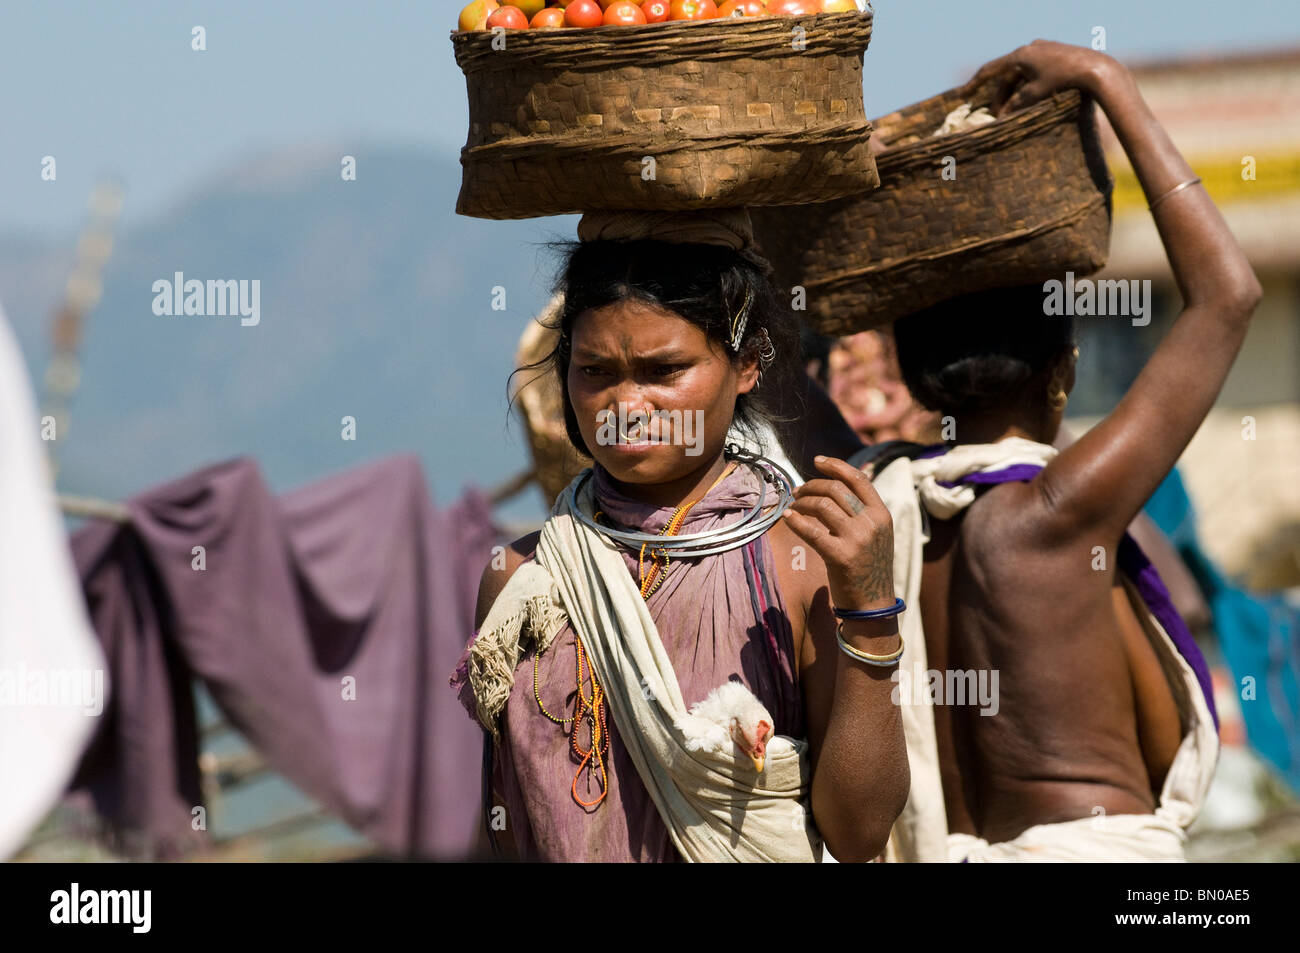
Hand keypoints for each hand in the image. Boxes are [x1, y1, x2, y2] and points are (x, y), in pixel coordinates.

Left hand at [781, 455, 894, 610]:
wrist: (873, 604)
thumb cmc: (869, 567)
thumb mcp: (877, 534)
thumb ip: (863, 511)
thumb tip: (837, 484)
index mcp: (882, 514)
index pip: (858, 478)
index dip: (835, 465)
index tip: (817, 461)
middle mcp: (872, 523)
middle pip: (836, 489)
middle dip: (812, 485)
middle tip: (798, 491)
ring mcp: (857, 539)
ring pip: (822, 505)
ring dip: (802, 501)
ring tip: (794, 506)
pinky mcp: (840, 556)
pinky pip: (812, 531)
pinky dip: (796, 521)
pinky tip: (788, 517)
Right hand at [966, 39, 1118, 116]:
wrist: (1095, 69)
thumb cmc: (1062, 81)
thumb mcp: (1034, 95)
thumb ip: (1015, 104)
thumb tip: (1001, 117)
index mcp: (1021, 54)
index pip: (990, 70)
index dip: (974, 83)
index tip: (962, 95)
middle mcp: (1030, 48)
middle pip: (1007, 74)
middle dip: (1000, 94)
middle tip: (996, 115)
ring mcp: (1044, 49)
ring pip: (1021, 72)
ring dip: (1014, 91)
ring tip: (1012, 110)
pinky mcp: (1055, 54)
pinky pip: (1033, 70)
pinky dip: (1027, 84)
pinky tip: (1029, 99)